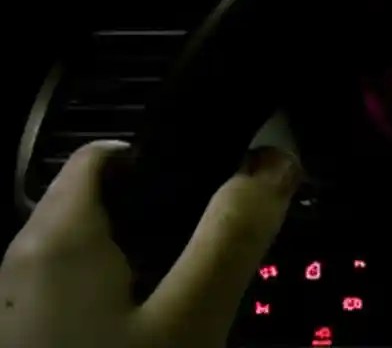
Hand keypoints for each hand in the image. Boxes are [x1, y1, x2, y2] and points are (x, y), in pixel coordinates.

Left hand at [0, 140, 299, 347]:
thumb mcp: (189, 319)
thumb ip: (231, 236)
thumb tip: (275, 161)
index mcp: (57, 235)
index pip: (108, 152)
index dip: (171, 155)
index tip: (225, 185)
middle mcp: (23, 262)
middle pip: (107, 204)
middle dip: (172, 217)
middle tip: (226, 254)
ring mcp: (18, 307)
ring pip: (98, 257)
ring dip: (153, 266)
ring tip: (201, 301)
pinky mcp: (29, 340)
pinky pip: (84, 299)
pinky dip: (126, 303)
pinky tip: (159, 338)